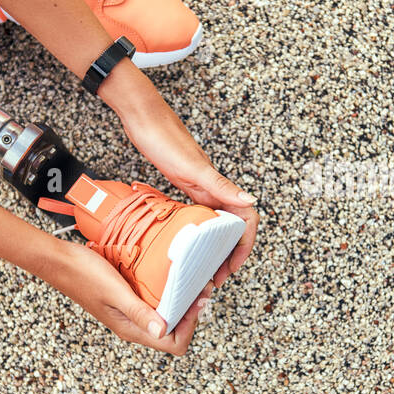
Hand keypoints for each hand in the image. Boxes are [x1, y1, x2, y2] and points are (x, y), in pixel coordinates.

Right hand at [47, 241, 211, 354]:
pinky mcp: (128, 301)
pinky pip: (156, 305)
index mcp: (131, 329)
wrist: (59, 261)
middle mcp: (133, 326)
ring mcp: (130, 314)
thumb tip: (163, 331)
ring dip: (182, 304)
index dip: (190, 326)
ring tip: (191, 281)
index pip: (173, 344)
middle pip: (174, 333)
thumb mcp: (114, 291)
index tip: (195, 300)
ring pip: (166, 319)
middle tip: (200, 288)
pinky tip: (173, 279)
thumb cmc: (83, 273)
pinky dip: (169, 295)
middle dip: (191, 314)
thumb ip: (138, 312)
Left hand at [118, 107, 259, 287]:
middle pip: (232, 227)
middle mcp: (213, 188)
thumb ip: (221, 185)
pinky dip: (198, 232)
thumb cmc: (165, 139)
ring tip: (204, 267)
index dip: (242, 247)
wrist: (142, 117)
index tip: (231, 267)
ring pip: (216, 223)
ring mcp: (199, 187)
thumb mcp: (193, 167)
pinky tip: (187, 242)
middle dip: (229, 254)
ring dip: (215, 246)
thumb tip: (251, 201)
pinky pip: (199, 215)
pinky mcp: (185, 185)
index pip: (245, 221)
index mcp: (218, 186)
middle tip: (216, 276)